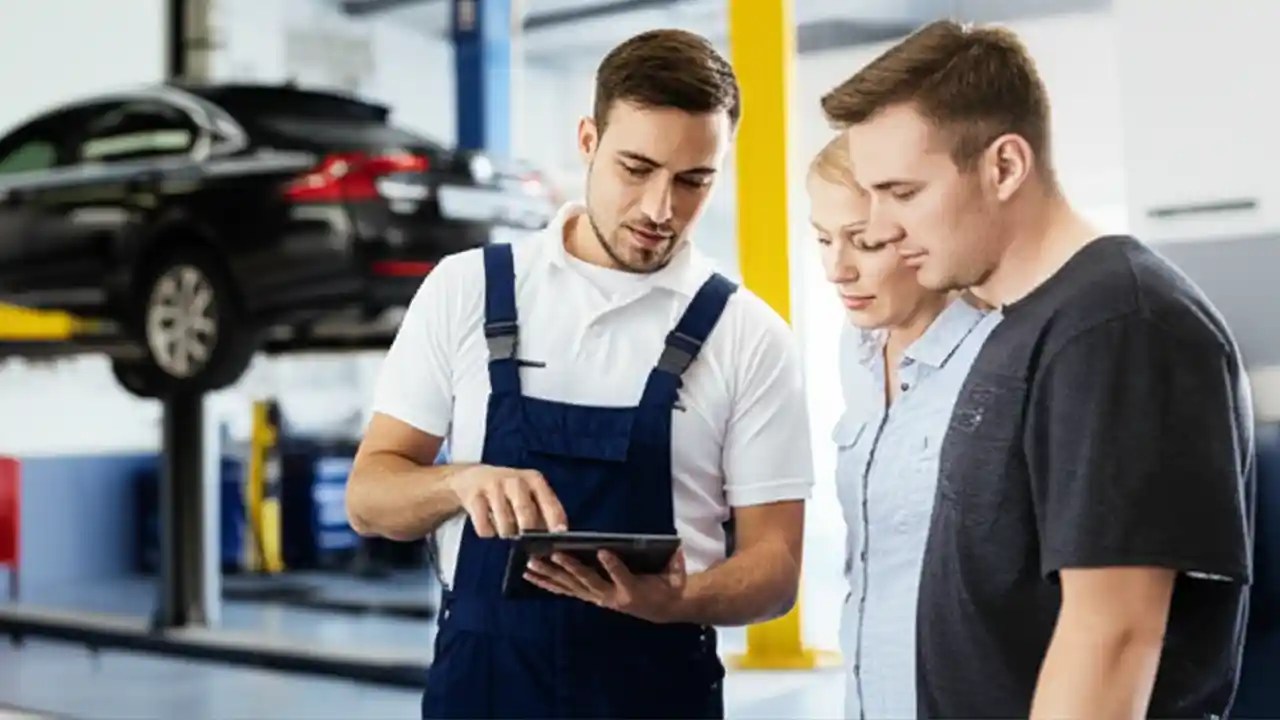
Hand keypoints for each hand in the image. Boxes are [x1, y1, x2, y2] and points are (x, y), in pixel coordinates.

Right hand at [448, 465, 567, 537]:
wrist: (472, 478)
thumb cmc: (509, 492)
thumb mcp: (529, 494)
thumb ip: (543, 514)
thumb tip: (554, 540)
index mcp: (534, 480)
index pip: (549, 502)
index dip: (555, 521)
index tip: (560, 535)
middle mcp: (515, 480)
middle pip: (525, 512)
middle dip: (528, 531)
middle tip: (526, 539)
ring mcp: (493, 487)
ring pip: (505, 525)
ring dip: (506, 533)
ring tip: (505, 527)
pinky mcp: (474, 498)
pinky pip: (485, 528)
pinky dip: (488, 532)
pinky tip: (489, 523)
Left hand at [524, 547, 687, 623]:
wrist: (662, 608)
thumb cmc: (666, 585)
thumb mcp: (674, 573)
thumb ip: (673, 563)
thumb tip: (674, 550)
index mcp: (633, 590)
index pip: (623, 576)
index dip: (614, 566)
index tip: (604, 551)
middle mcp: (611, 597)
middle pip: (589, 581)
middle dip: (571, 567)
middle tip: (556, 553)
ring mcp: (597, 597)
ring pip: (571, 586)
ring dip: (551, 575)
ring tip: (532, 563)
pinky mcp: (589, 596)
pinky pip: (565, 590)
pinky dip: (547, 583)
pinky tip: (530, 576)